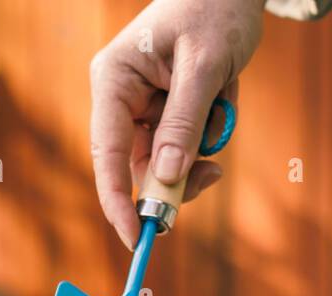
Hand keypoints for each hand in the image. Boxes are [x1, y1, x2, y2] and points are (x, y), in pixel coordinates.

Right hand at [89, 0, 263, 248]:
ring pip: (166, 161)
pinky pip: (186, 146)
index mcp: (113, 80)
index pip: (105, 153)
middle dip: (175, 175)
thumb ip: (185, 121)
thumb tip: (167, 176)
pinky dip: (210, 136)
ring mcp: (144, 107)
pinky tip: (226, 98)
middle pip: (137, 165)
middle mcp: (121, 99)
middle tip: (211, 176)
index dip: (117, 200)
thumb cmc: (215, 9)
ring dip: (201, 149)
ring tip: (225, 108)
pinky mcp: (168, 112)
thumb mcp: (204, 64)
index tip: (136, 236)